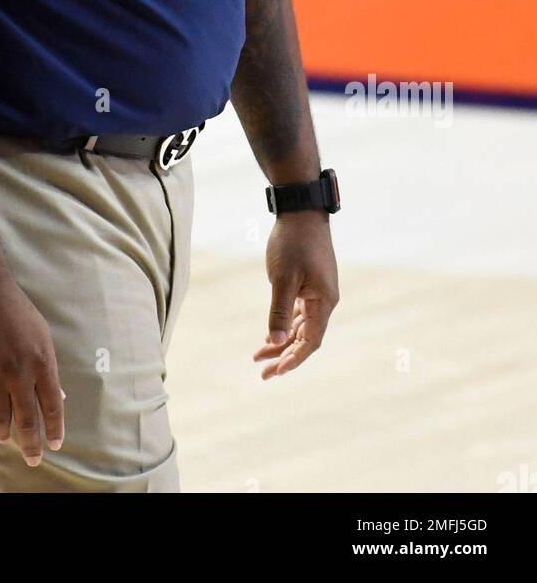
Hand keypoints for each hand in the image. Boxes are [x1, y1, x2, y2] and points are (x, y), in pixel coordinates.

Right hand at [0, 272, 65, 467]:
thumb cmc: (14, 308)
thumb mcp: (40, 333)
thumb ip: (47, 366)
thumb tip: (58, 397)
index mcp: (42, 361)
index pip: (52, 406)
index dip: (54, 429)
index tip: (54, 445)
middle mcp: (19, 372)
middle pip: (27, 421)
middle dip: (31, 445)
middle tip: (34, 459)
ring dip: (3, 433)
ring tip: (4, 436)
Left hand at [253, 210, 338, 379]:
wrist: (301, 210)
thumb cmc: (293, 243)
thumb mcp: (282, 279)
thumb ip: (279, 311)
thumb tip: (275, 341)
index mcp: (324, 302)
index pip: (311, 341)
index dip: (294, 359)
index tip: (275, 372)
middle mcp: (324, 300)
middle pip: (306, 338)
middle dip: (284, 355)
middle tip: (263, 373)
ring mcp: (317, 291)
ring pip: (301, 326)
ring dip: (282, 341)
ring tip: (259, 356)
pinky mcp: (309, 283)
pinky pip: (298, 312)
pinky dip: (285, 324)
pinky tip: (270, 334)